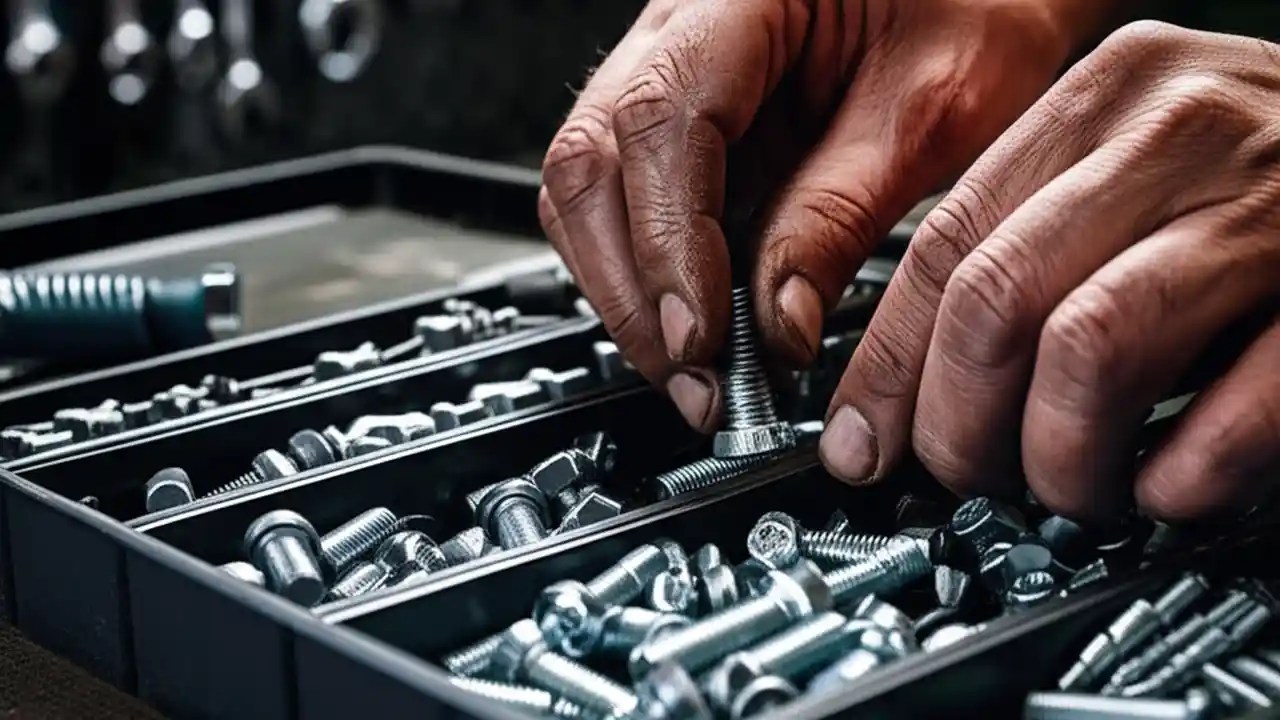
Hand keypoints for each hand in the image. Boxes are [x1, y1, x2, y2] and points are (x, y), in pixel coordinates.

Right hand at [539, 0, 1098, 430]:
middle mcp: (675, 27)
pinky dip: (654, 279)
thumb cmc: (978, 4)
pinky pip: (626, 205)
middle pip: (589, 164)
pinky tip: (701, 331)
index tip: (703, 338)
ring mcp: (663, 73)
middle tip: (699, 384)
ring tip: (702, 374)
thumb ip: (842, 212)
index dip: (668, 243)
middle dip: (634, 292)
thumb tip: (776, 325)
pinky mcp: (677, 125)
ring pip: (588, 194)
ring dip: (633, 297)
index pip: (658, 122)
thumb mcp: (937, 108)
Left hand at [822, 21, 1279, 521]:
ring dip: (1058, 455)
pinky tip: (1167, 486)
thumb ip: (1030, 239)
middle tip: (970, 477)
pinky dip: (1182, 471)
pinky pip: (1238, 403)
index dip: (887, 365)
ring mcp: (1269, 203)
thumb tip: (911, 378)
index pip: (945, 244)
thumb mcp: (1130, 167)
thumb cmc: (1259, 174)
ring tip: (1069, 488)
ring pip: (1087, 346)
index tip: (862, 443)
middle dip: (956, 424)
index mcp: (1101, 98)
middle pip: (994, 300)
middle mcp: (1176, 131)